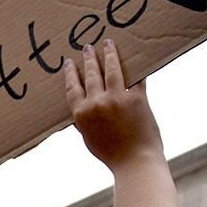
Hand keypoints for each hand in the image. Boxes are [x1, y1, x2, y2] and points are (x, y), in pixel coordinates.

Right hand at [64, 39, 162, 172]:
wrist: (135, 162)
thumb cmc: (111, 155)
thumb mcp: (89, 138)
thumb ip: (82, 122)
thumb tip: (79, 110)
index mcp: (81, 114)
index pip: (72, 87)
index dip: (70, 73)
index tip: (69, 63)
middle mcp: (97, 103)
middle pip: (90, 74)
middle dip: (89, 59)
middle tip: (87, 48)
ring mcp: (117, 99)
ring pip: (111, 69)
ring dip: (109, 53)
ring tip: (107, 43)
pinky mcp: (136, 98)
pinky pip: (135, 77)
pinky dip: (136, 66)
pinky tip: (134, 56)